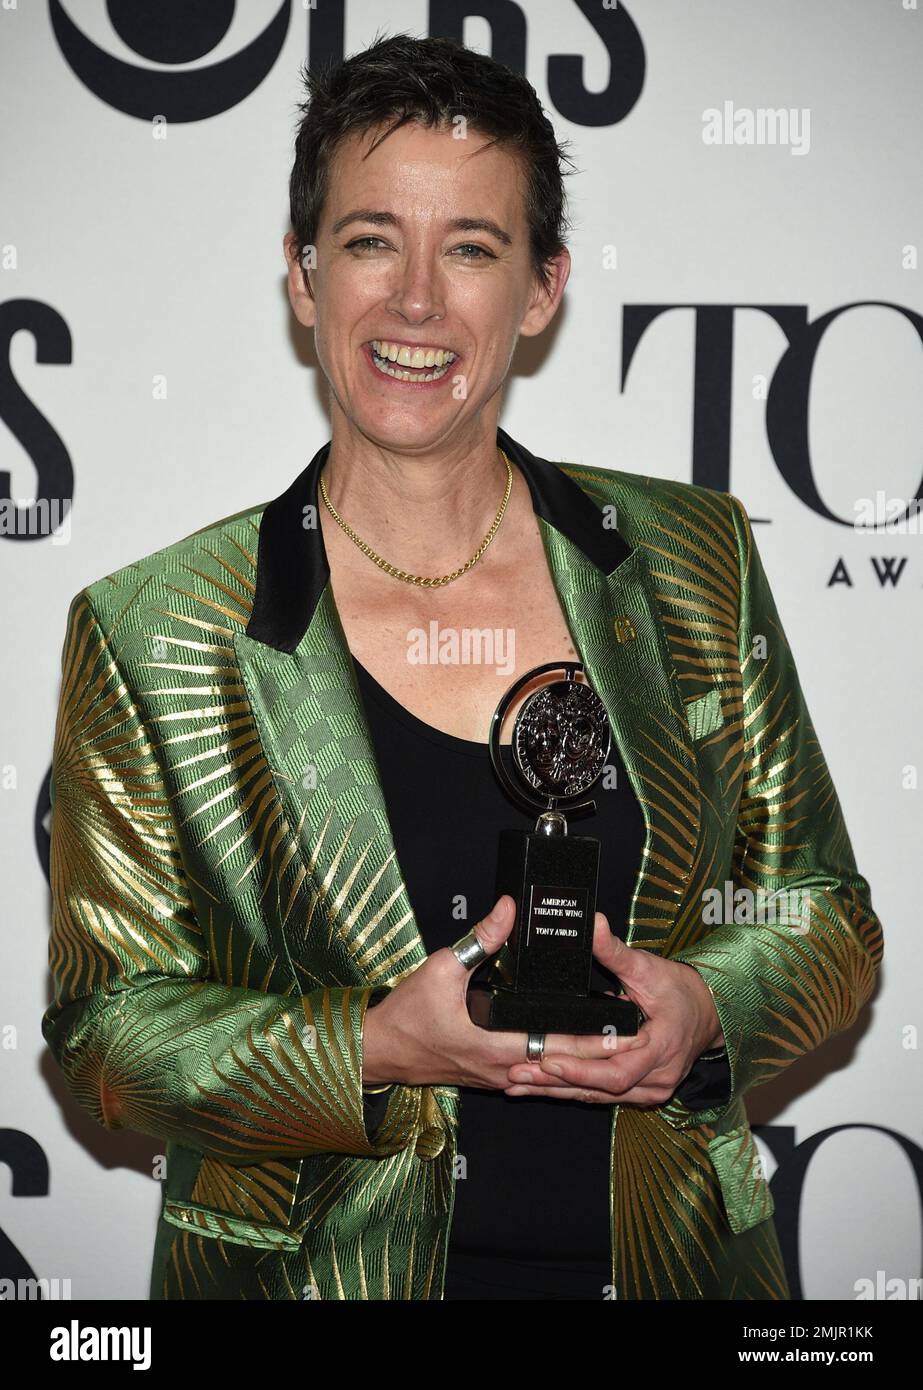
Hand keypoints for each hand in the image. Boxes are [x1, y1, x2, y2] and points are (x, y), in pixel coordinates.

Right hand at [362, 896, 651, 1089]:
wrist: (380, 1049)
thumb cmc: (407, 1015)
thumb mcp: (442, 968)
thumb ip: (481, 938)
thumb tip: (508, 909)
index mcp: (496, 1046)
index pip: (558, 1046)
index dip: (594, 1040)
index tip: (623, 1029)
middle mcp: (503, 1068)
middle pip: (564, 1064)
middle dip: (600, 1052)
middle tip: (635, 1037)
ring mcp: (498, 1076)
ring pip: (550, 1072)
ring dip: (580, 1060)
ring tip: (614, 1043)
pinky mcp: (491, 1074)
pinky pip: (532, 1073)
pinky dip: (556, 1063)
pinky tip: (571, 1053)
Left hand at [505, 913, 723, 1104]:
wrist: (708, 1012)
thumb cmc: (680, 990)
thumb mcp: (648, 967)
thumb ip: (616, 951)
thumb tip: (593, 923)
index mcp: (661, 1047)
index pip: (617, 1071)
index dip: (581, 1069)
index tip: (547, 1060)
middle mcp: (657, 1076)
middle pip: (600, 1089)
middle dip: (555, 1084)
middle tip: (515, 1075)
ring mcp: (651, 1089)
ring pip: (599, 1096)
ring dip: (557, 1091)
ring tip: (517, 1084)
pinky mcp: (642, 1090)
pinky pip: (604, 1094)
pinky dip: (572, 1089)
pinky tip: (540, 1087)